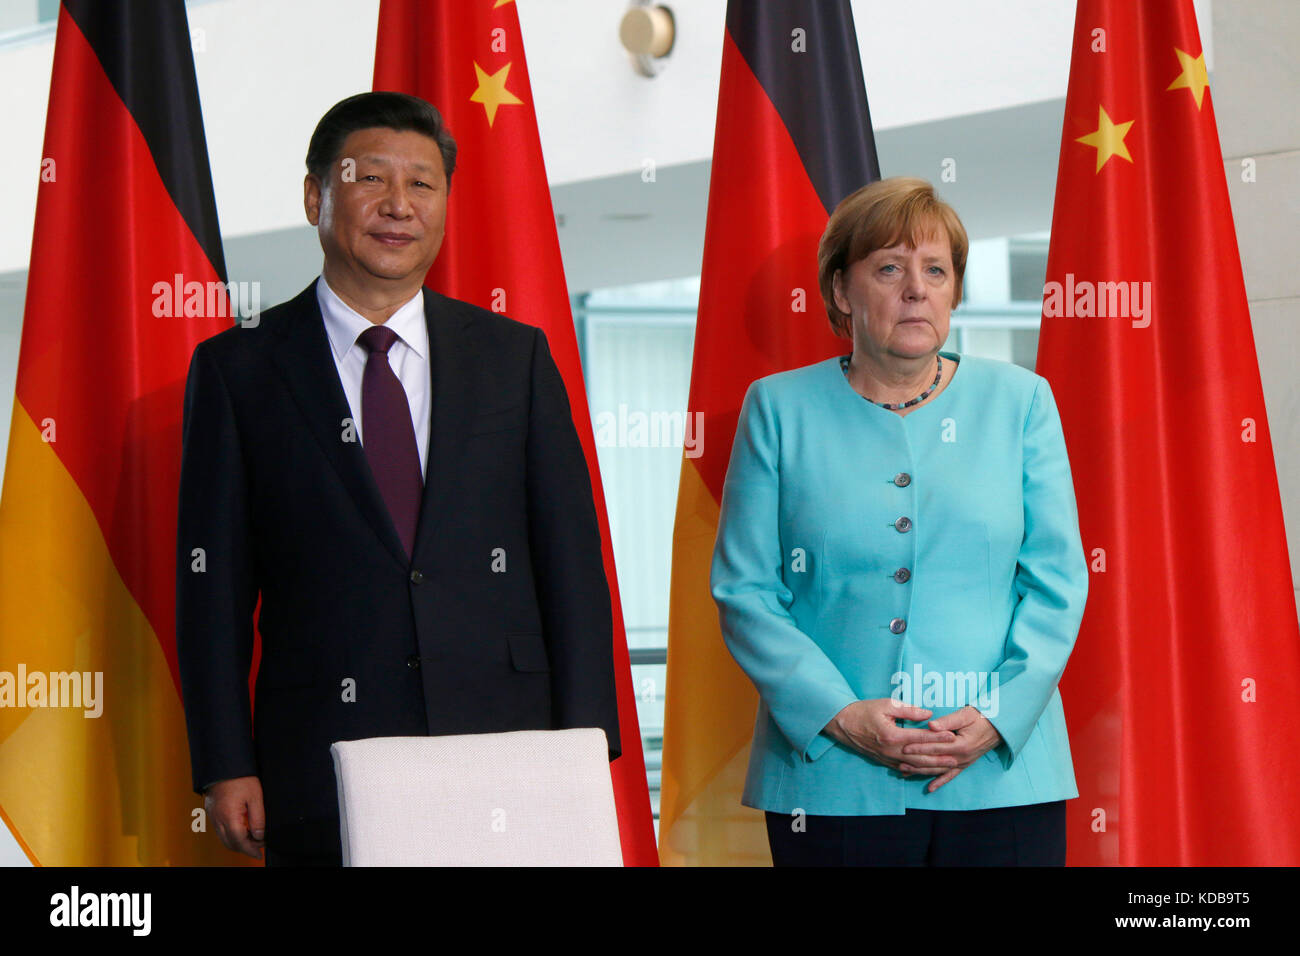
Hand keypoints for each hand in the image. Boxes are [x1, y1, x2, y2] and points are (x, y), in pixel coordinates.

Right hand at [204, 775, 265, 858]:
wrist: (224, 765)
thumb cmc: (240, 778)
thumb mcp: (255, 797)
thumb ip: (258, 818)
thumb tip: (260, 836)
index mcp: (229, 816)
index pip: (239, 841)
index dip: (250, 850)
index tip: (259, 853)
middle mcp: (218, 819)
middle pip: (230, 843)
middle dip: (244, 848)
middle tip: (258, 847)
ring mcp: (213, 816)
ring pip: (224, 838)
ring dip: (237, 843)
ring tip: (252, 840)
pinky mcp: (212, 812)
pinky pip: (220, 830)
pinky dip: (230, 835)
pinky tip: (241, 830)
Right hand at [823, 699, 957, 774]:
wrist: (843, 724)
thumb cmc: (864, 710)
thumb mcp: (886, 704)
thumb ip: (908, 710)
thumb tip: (928, 714)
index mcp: (892, 735)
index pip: (921, 737)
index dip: (938, 737)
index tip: (953, 735)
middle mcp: (891, 750)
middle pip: (921, 756)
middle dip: (940, 757)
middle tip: (957, 758)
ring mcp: (888, 758)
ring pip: (915, 766)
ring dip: (932, 767)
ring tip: (948, 767)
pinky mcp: (885, 762)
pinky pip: (905, 769)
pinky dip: (919, 771)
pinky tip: (929, 771)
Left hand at [899, 706, 1003, 792]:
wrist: (999, 726)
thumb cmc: (981, 717)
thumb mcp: (965, 714)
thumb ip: (948, 721)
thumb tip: (931, 726)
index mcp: (961, 744)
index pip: (935, 747)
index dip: (919, 747)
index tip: (904, 747)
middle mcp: (961, 757)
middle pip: (934, 761)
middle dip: (916, 761)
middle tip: (898, 761)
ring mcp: (963, 763)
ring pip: (939, 770)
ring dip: (922, 772)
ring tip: (905, 772)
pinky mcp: (965, 764)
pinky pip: (951, 776)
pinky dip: (940, 782)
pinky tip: (930, 788)